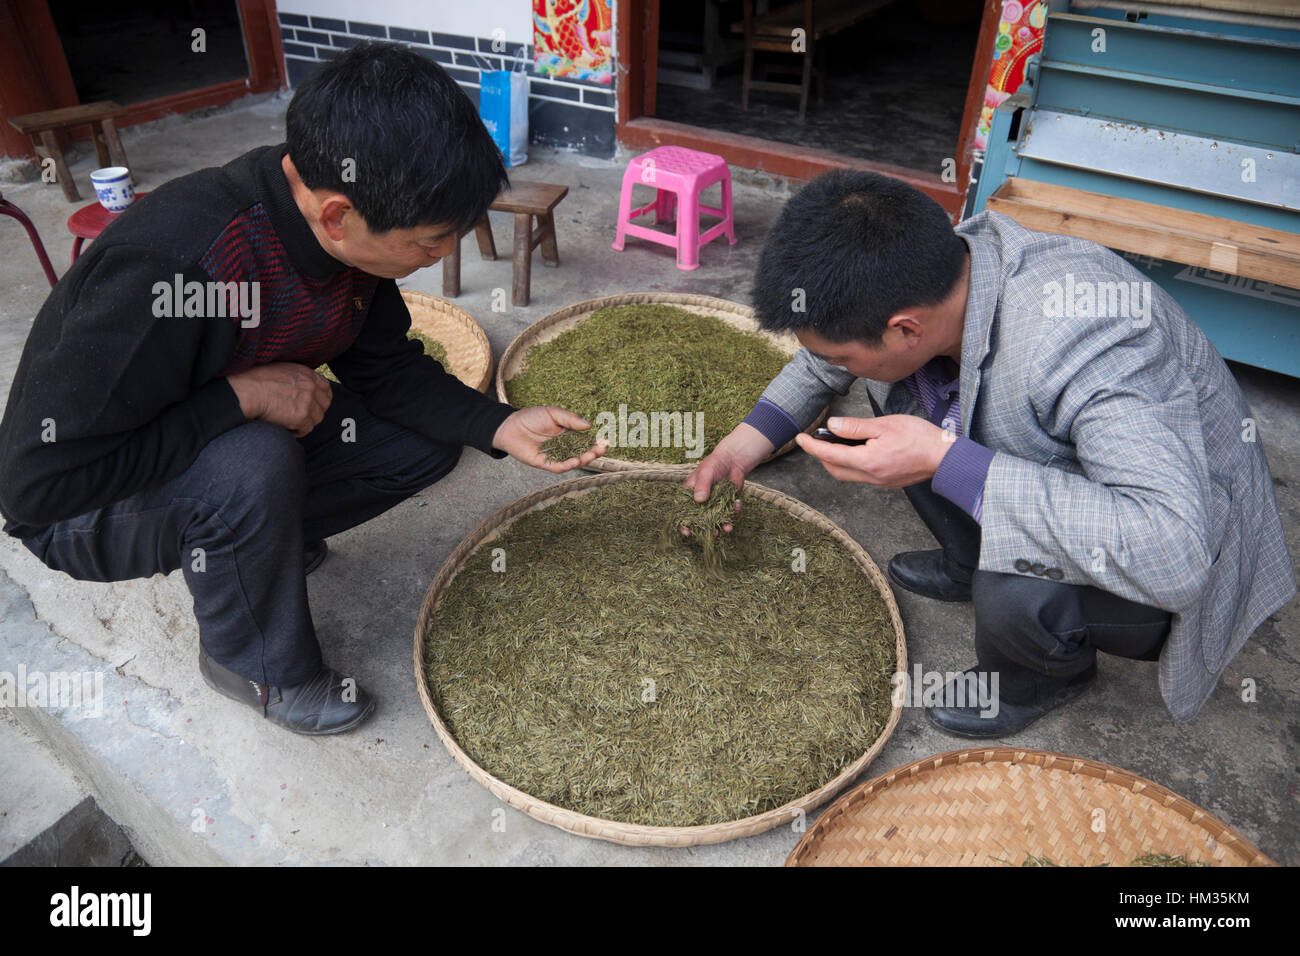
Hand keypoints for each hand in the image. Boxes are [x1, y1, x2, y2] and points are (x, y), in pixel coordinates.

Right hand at [226, 362, 332, 436]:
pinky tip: (285, 427)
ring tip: (289, 421)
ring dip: (305, 422)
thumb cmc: (256, 380)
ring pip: (316, 419)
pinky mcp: (301, 416)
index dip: (321, 398)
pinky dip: (296, 431)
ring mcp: (308, 402)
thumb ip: (298, 378)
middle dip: (315, 411)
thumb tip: (304, 389)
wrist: (247, 391)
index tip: (314, 405)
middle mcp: (310, 386)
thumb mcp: (282, 370)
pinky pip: (305, 430)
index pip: (326, 388)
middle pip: (324, 405)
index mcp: (306, 374)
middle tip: (301, 416)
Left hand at [492, 406, 608, 472]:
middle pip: (584, 452)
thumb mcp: (553, 413)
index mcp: (569, 433)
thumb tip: (589, 426)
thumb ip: (570, 419)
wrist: (510, 426)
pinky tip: (575, 461)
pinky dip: (568, 465)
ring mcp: (556, 455)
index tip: (606, 440)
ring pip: (574, 460)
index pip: (587, 439)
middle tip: (602, 448)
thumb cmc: (531, 417)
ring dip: (584, 459)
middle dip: (594, 451)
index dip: (597, 441)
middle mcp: (565, 446)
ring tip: (590, 454)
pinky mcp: (546, 463)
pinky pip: (559, 467)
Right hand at [681, 422, 771, 532]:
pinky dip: (734, 512)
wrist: (732, 461)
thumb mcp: (706, 473)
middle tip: (713, 533)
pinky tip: (737, 504)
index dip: (683, 524)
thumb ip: (702, 486)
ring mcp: (714, 505)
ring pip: (716, 520)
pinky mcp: (726, 504)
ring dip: (722, 525)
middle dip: (706, 529)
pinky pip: (729, 513)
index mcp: (690, 496)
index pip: (683, 513)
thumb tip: (699, 500)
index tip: (687, 532)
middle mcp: (701, 504)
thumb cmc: (713, 464)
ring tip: (728, 528)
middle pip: (700, 521)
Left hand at [795, 415, 953, 486]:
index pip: (830, 455)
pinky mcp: (887, 482)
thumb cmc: (919, 437)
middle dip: (821, 456)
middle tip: (816, 439)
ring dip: (836, 461)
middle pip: (835, 470)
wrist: (945, 457)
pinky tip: (856, 450)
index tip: (800, 437)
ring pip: (847, 474)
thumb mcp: (884, 425)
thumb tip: (832, 427)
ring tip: (835, 443)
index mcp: (867, 461)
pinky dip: (851, 464)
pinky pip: (860, 476)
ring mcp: (879, 482)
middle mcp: (870, 476)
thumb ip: (855, 427)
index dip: (812, 446)